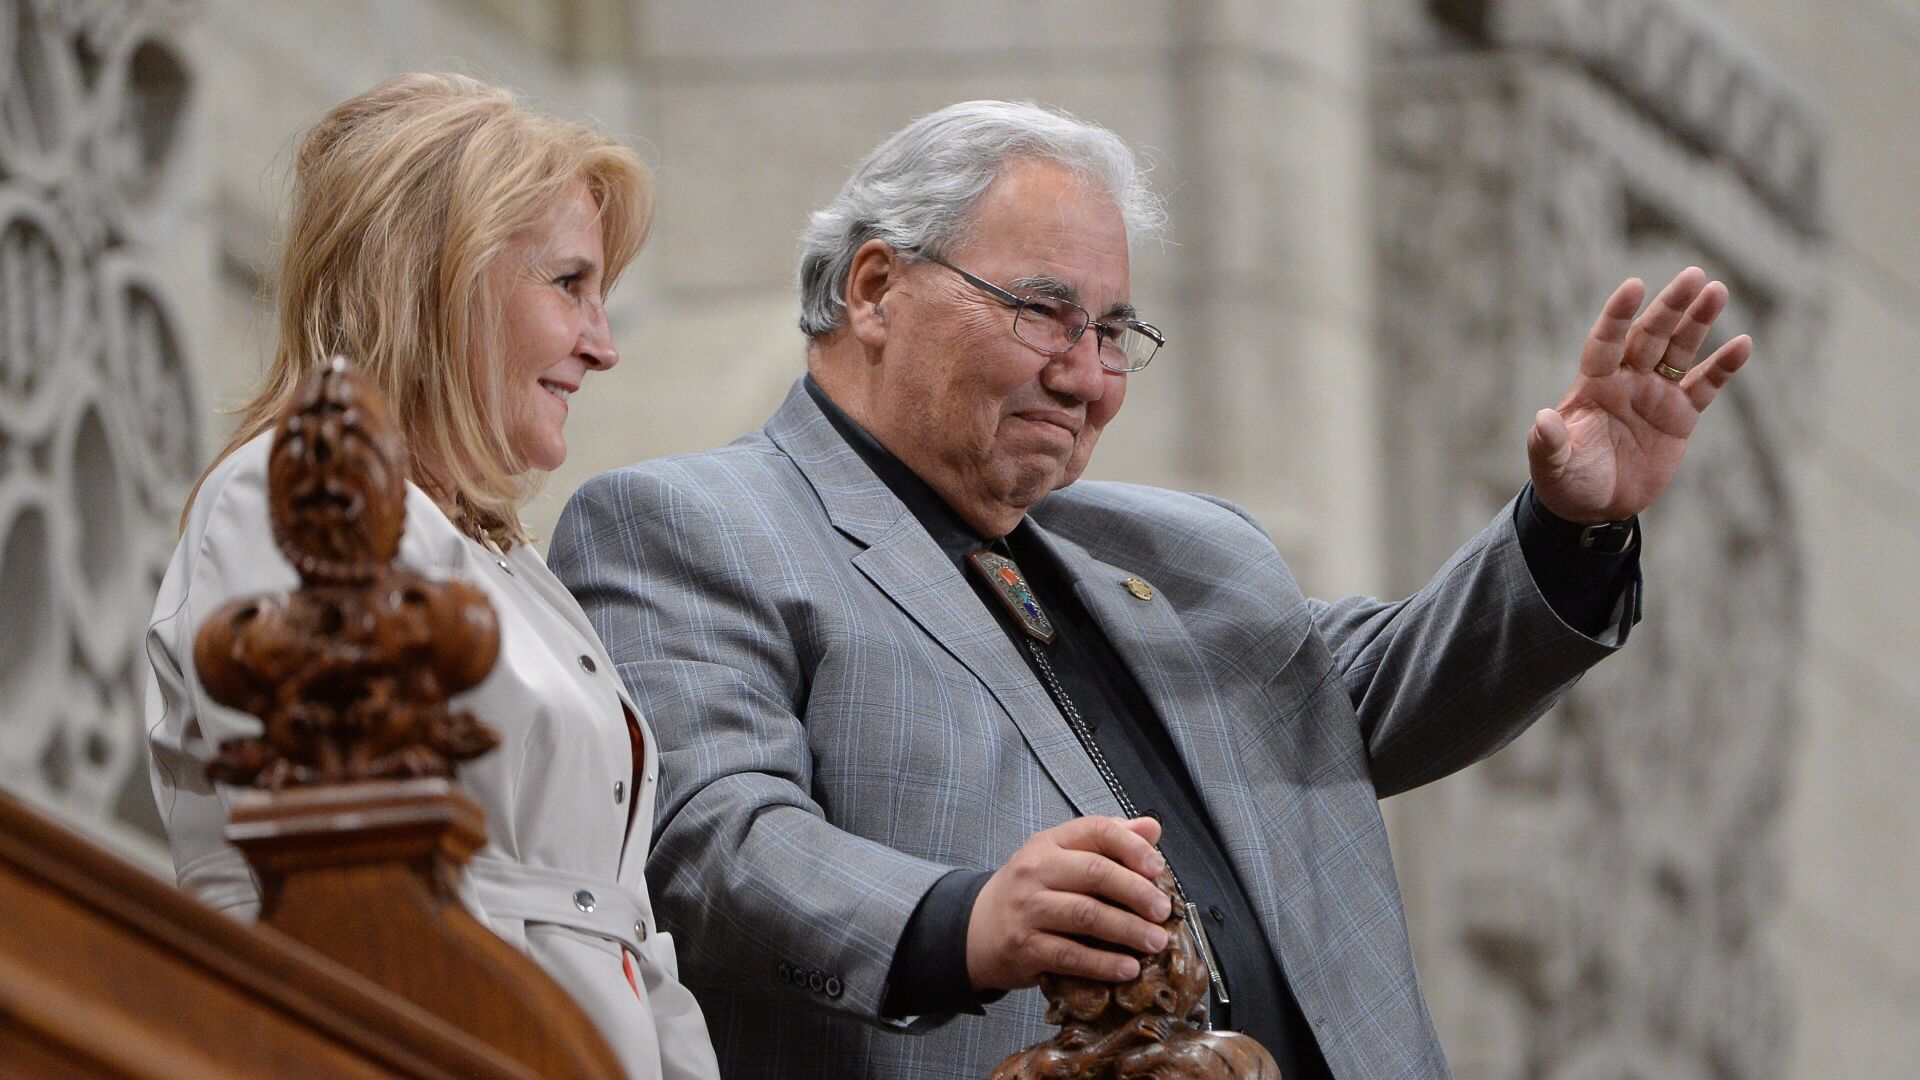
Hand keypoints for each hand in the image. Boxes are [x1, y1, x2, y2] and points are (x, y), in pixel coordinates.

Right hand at [966, 816, 1171, 990]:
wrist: (977, 929)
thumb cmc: (1030, 892)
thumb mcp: (1061, 858)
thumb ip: (1107, 842)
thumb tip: (1152, 828)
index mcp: (1050, 843)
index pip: (1096, 830)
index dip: (1132, 847)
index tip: (1158, 868)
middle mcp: (1035, 870)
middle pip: (1095, 873)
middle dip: (1136, 892)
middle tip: (1163, 911)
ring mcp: (1027, 909)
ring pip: (1086, 915)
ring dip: (1128, 930)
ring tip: (1155, 942)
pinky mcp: (1024, 947)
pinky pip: (1071, 956)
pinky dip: (1103, 963)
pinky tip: (1128, 968)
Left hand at [1527, 267, 1751, 522]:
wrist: (1596, 507)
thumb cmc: (1566, 481)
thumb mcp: (1552, 466)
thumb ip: (1549, 443)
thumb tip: (1542, 420)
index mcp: (1593, 385)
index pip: (1605, 341)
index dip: (1618, 314)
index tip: (1634, 285)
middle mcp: (1626, 381)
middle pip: (1650, 336)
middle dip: (1670, 307)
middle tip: (1694, 275)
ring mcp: (1655, 395)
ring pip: (1680, 351)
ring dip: (1698, 322)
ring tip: (1717, 291)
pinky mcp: (1680, 416)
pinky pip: (1705, 385)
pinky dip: (1723, 367)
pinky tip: (1743, 344)